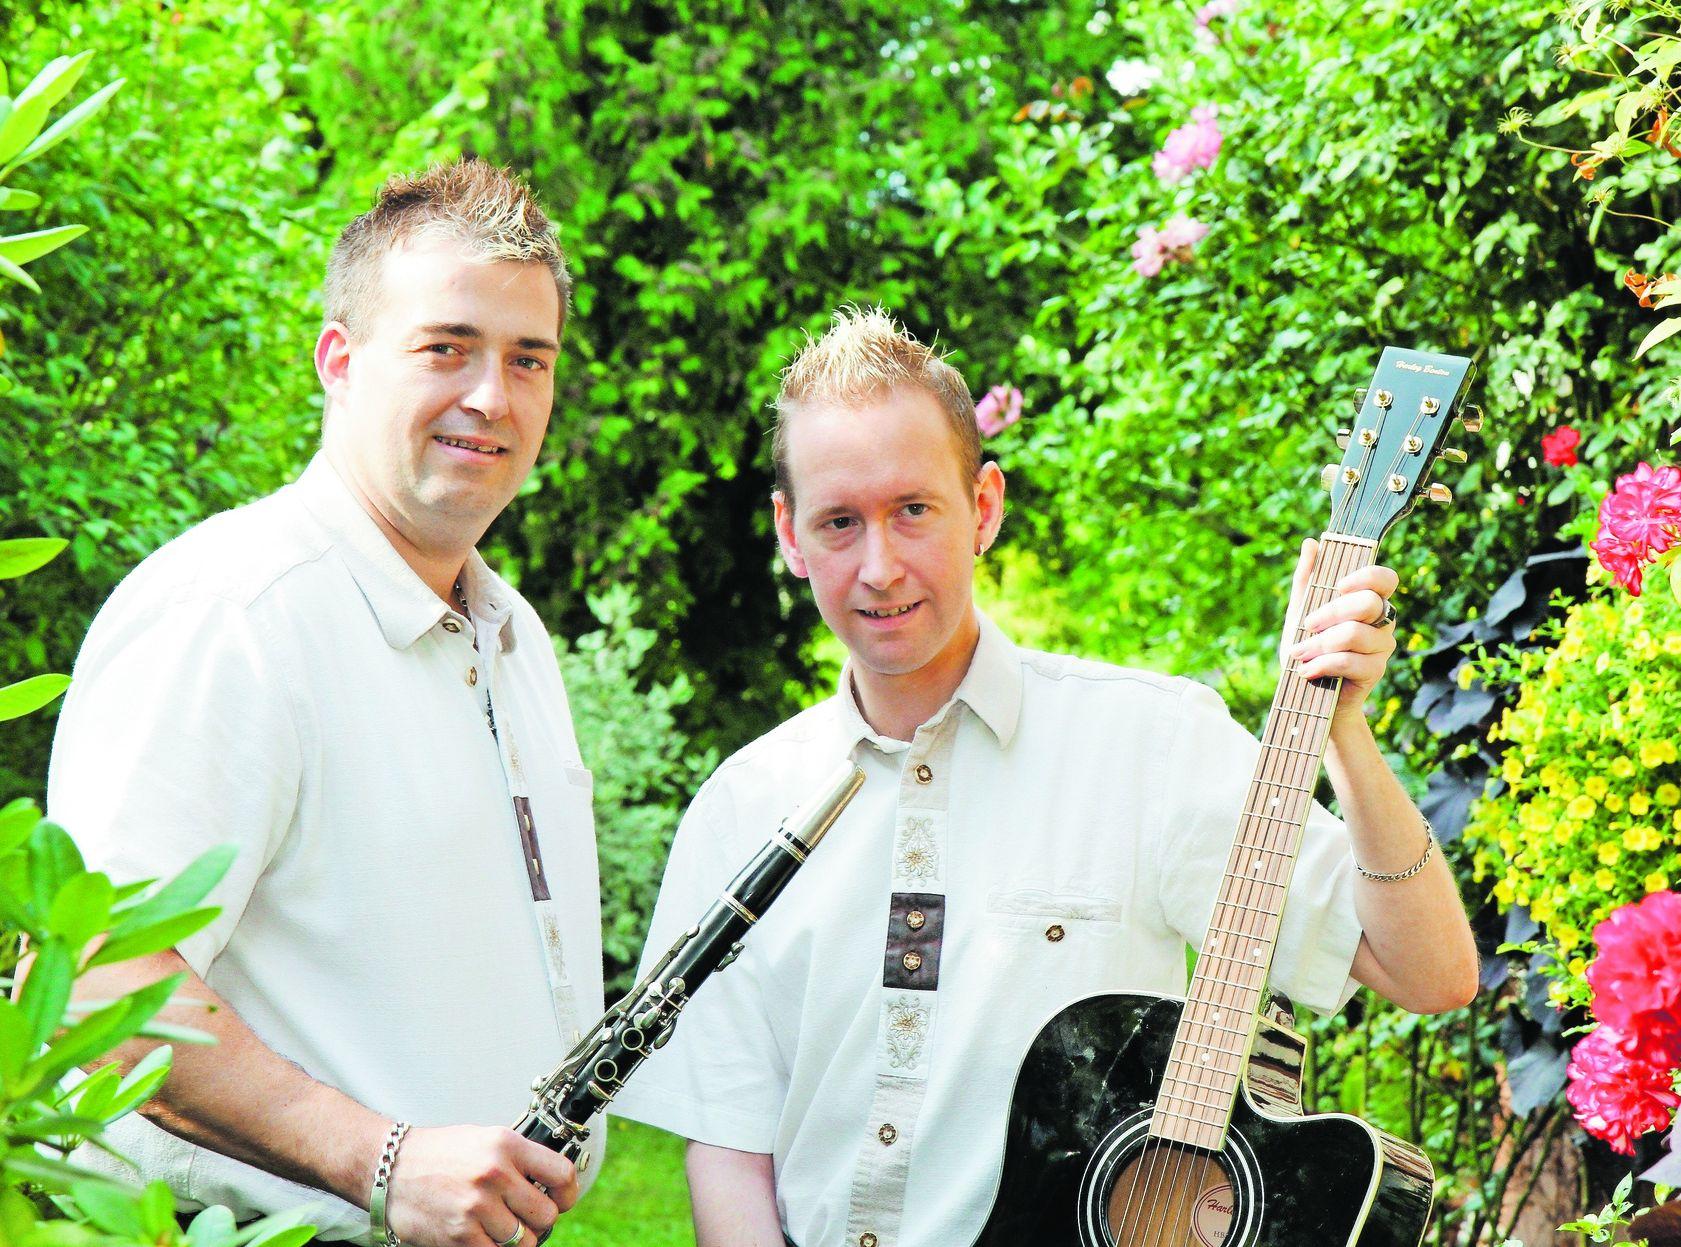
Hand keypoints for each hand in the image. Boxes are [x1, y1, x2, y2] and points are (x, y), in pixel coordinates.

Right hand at [385, 1125, 578, 1246]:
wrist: (389, 1168)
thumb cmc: (438, 1153)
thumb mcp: (485, 1139)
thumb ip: (518, 1160)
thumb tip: (550, 1185)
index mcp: (506, 1145)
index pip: (561, 1174)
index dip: (568, 1194)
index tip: (562, 1200)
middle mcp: (494, 1173)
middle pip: (546, 1214)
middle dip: (539, 1221)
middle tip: (525, 1218)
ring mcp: (477, 1206)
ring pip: (524, 1240)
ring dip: (516, 1240)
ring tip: (499, 1228)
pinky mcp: (460, 1234)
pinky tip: (483, 1237)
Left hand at [1280, 538, 1398, 720]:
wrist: (1308, 694)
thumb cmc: (1308, 647)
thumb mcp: (1301, 610)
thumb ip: (1307, 578)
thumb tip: (1312, 543)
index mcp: (1369, 600)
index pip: (1385, 579)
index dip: (1366, 577)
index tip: (1338, 585)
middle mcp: (1383, 621)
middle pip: (1368, 604)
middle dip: (1331, 612)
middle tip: (1308, 624)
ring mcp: (1382, 647)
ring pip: (1355, 634)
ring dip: (1320, 644)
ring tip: (1299, 654)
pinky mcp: (1375, 671)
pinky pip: (1351, 661)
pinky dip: (1322, 664)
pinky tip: (1306, 670)